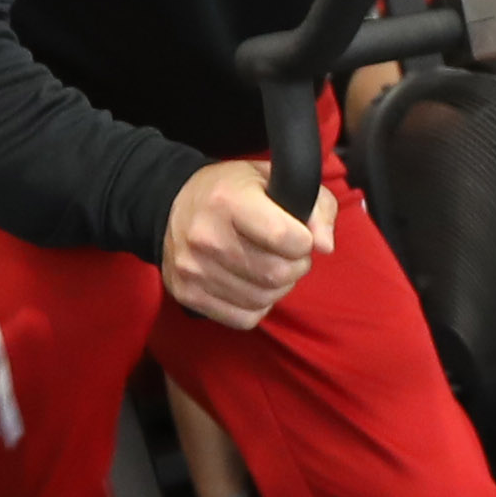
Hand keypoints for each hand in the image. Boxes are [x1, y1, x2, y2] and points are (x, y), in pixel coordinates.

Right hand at [162, 156, 326, 330]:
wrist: (171, 205)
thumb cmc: (230, 191)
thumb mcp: (273, 179)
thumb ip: (314, 205)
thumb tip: (325, 245)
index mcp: (228, 201)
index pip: (285, 238)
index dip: (304, 241)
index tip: (297, 235)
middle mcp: (206, 237)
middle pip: (276, 274)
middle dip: (294, 266)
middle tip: (286, 253)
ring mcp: (194, 269)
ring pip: (263, 300)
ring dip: (277, 288)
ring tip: (268, 266)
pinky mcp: (187, 294)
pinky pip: (243, 318)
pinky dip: (256, 306)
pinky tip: (250, 283)